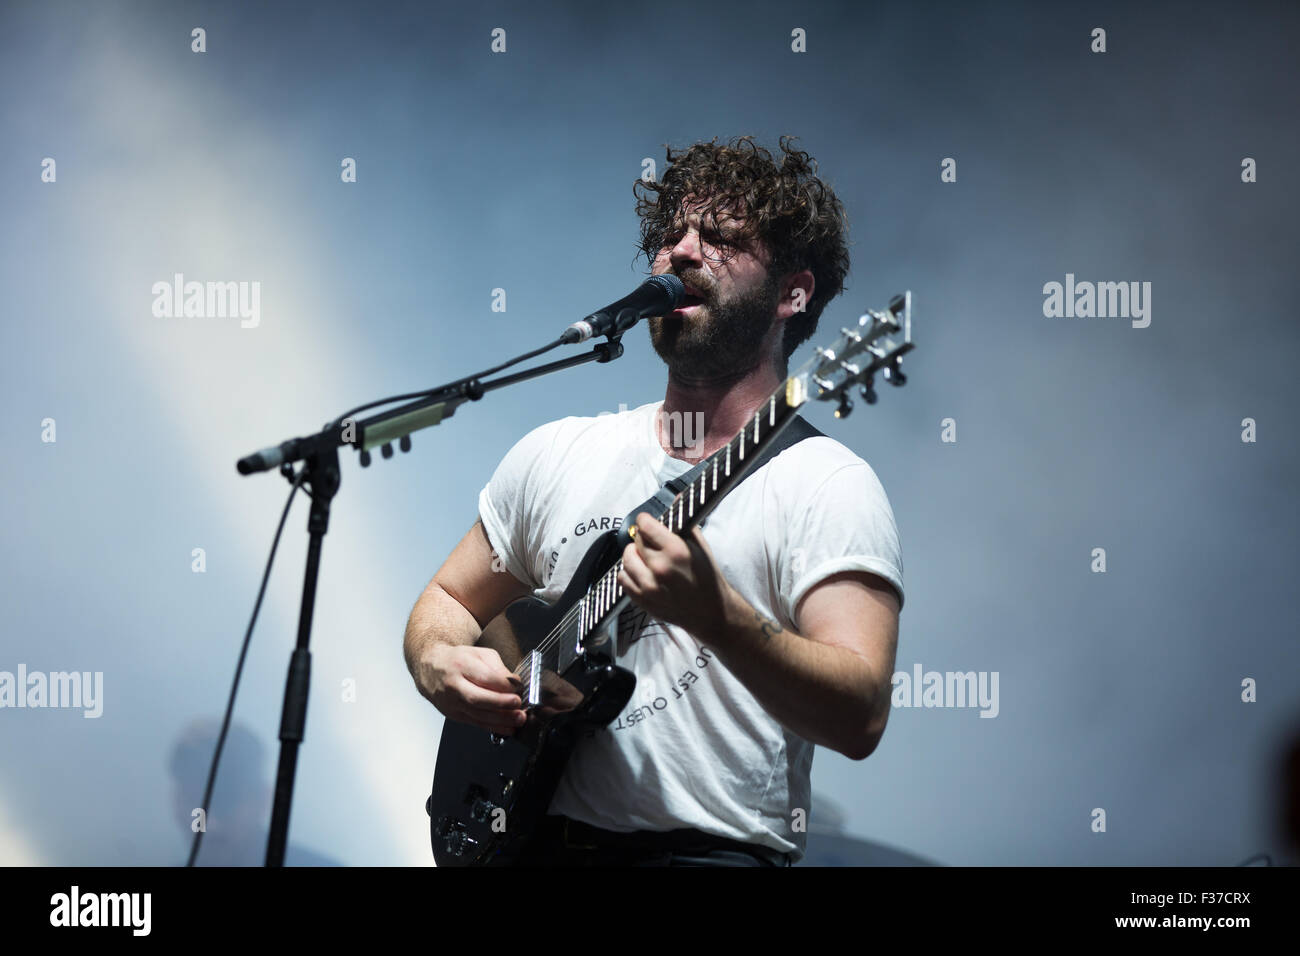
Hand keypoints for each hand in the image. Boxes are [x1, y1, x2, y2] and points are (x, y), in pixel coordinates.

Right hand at [414, 643, 526, 735]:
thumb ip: (497, 666)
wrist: (431, 669)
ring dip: (501, 719)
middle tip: (518, 703)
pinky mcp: (454, 715)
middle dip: (501, 703)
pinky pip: (475, 723)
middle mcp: (453, 685)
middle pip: (478, 698)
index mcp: (460, 665)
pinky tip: (508, 728)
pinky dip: (494, 727)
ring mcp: (452, 703)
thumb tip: (513, 682)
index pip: (484, 677)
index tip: (518, 686)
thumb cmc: (457, 660)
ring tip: (518, 718)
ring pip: (477, 714)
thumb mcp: (479, 654)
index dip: (504, 683)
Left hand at [617, 511, 738, 636]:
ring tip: (647, 558)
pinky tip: (642, 572)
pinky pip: (622, 578)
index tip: (648, 522)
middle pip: (636, 540)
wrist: (711, 612)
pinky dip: (629, 572)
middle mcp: (660, 568)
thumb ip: (682, 524)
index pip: (645, 525)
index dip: (646, 521)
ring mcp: (649, 586)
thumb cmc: (707, 578)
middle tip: (653, 543)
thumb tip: (673, 501)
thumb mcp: (701, 546)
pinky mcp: (642, 600)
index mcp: (676, 551)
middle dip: (643, 538)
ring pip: (626, 558)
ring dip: (635, 555)